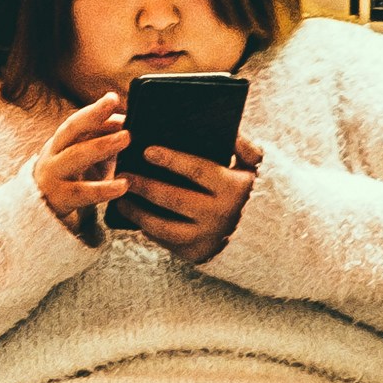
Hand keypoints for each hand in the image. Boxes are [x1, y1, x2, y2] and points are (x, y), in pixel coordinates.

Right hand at [29, 92, 128, 242]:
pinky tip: (123, 185)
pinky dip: (104, 188)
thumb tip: (126, 121)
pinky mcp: (61, 198)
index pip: (77, 121)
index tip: (113, 98)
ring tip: (125, 138)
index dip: (94, 110)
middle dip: (94, 117)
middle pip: (71, 130)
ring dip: (102, 145)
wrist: (37, 208)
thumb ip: (101, 139)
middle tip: (118, 109)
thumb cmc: (68, 176)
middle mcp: (54, 153)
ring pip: (76, 157)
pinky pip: (83, 192)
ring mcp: (55, 175)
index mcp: (60, 141)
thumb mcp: (82, 155)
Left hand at [118, 134, 258, 267]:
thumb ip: (242, 145)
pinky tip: (134, 216)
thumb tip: (227, 130)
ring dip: (137, 212)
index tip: (146, 150)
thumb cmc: (250, 189)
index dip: (170, 160)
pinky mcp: (195, 252)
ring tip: (121, 199)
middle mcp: (218, 215)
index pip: (196, 170)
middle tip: (123, 174)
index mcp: (231, 188)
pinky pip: (165, 241)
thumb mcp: (254, 165)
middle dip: (144, 186)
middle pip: (173, 199)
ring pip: (163, 226)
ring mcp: (205, 237)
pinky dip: (147, 229)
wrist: (261, 233)